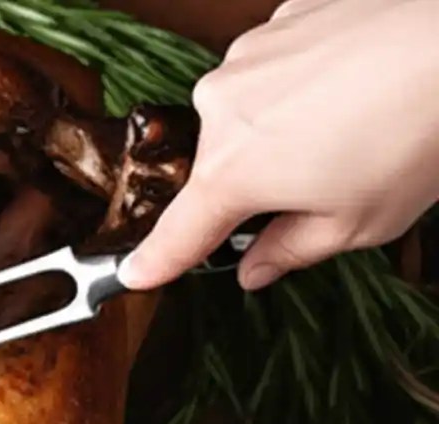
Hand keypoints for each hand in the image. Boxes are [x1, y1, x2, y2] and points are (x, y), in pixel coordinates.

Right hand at [118, 0, 438, 290]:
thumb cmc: (419, 131)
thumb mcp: (360, 222)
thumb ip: (291, 250)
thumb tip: (256, 268)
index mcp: (233, 173)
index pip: (179, 234)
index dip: (156, 261)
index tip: (135, 274)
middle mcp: (222, 110)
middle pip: (222, 166)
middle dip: (261, 180)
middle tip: (326, 182)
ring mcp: (247, 58)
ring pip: (248, 111)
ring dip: (283, 126)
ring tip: (352, 124)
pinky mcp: (279, 21)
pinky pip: (276, 66)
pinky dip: (305, 81)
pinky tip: (355, 83)